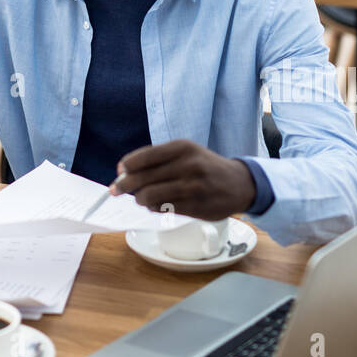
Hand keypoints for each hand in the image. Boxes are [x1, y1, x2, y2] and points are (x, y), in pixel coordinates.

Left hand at [111, 141, 255, 219]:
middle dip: (125, 185)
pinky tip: (157, 205)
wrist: (239, 184)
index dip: (127, 166)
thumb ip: (159, 159)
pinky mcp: (194, 206)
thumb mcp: (186, 152)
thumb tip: (125, 172)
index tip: (119, 172)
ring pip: (149, 196)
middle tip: (117, 190)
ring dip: (139, 199)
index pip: (144, 157)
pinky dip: (154, 208)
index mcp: (182, 147)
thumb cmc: (205, 166)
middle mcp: (187, 165)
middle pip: (143, 178)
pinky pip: (162, 209)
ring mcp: (191, 187)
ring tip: (141, 198)